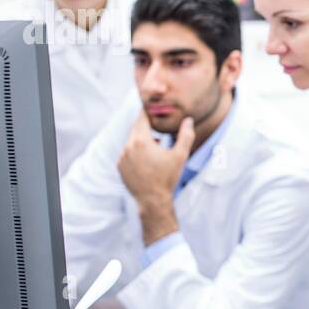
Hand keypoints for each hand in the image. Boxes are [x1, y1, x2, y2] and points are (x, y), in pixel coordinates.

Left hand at [117, 112, 193, 245]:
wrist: (153, 200)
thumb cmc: (167, 178)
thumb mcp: (180, 156)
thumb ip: (185, 136)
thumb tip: (188, 120)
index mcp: (141, 141)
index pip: (142, 119)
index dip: (148, 112)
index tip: (152, 108)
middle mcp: (128, 147)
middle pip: (136, 129)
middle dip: (147, 128)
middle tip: (157, 127)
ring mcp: (122, 157)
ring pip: (132, 142)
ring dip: (142, 141)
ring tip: (156, 147)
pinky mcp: (120, 166)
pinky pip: (127, 153)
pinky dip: (136, 153)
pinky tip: (148, 160)